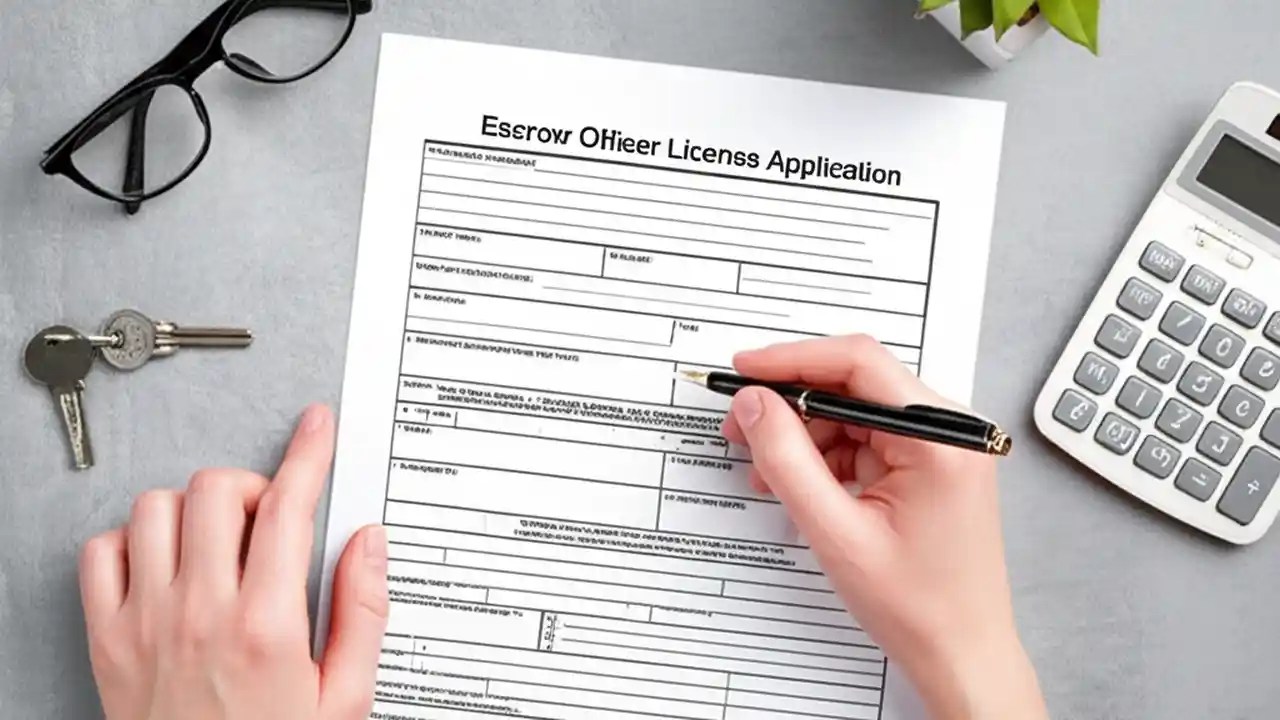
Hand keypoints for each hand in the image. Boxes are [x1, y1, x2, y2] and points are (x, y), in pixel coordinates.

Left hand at [78, 405, 388, 719]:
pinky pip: (101, 552)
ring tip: (219, 539)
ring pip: (156, 509)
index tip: (315, 428)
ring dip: (193, 509)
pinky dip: (132, 541)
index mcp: (266, 625)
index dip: (307, 454)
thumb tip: (367, 544)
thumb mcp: (345, 698)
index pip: (287, 507)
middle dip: (251, 485)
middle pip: (216, 491)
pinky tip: (166, 563)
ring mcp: (145, 622)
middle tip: (270, 514)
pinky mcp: (107, 638)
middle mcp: (200, 612)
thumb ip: (362, 613)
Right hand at [722, 336, 1046, 719]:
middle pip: (855, 383)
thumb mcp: (836, 532)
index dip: (793, 360)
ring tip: (766, 469)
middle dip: (792, 402)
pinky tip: (798, 481)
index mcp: (941, 439)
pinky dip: (825, 455)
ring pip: (855, 412)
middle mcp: (950, 432)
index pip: (859, 364)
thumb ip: (788, 460)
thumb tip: (755, 405)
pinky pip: (866, 439)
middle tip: (743, 424)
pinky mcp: (928, 465)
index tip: (746, 369)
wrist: (961, 654)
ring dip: (804, 433)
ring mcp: (941, 448)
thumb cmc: (919, 607)